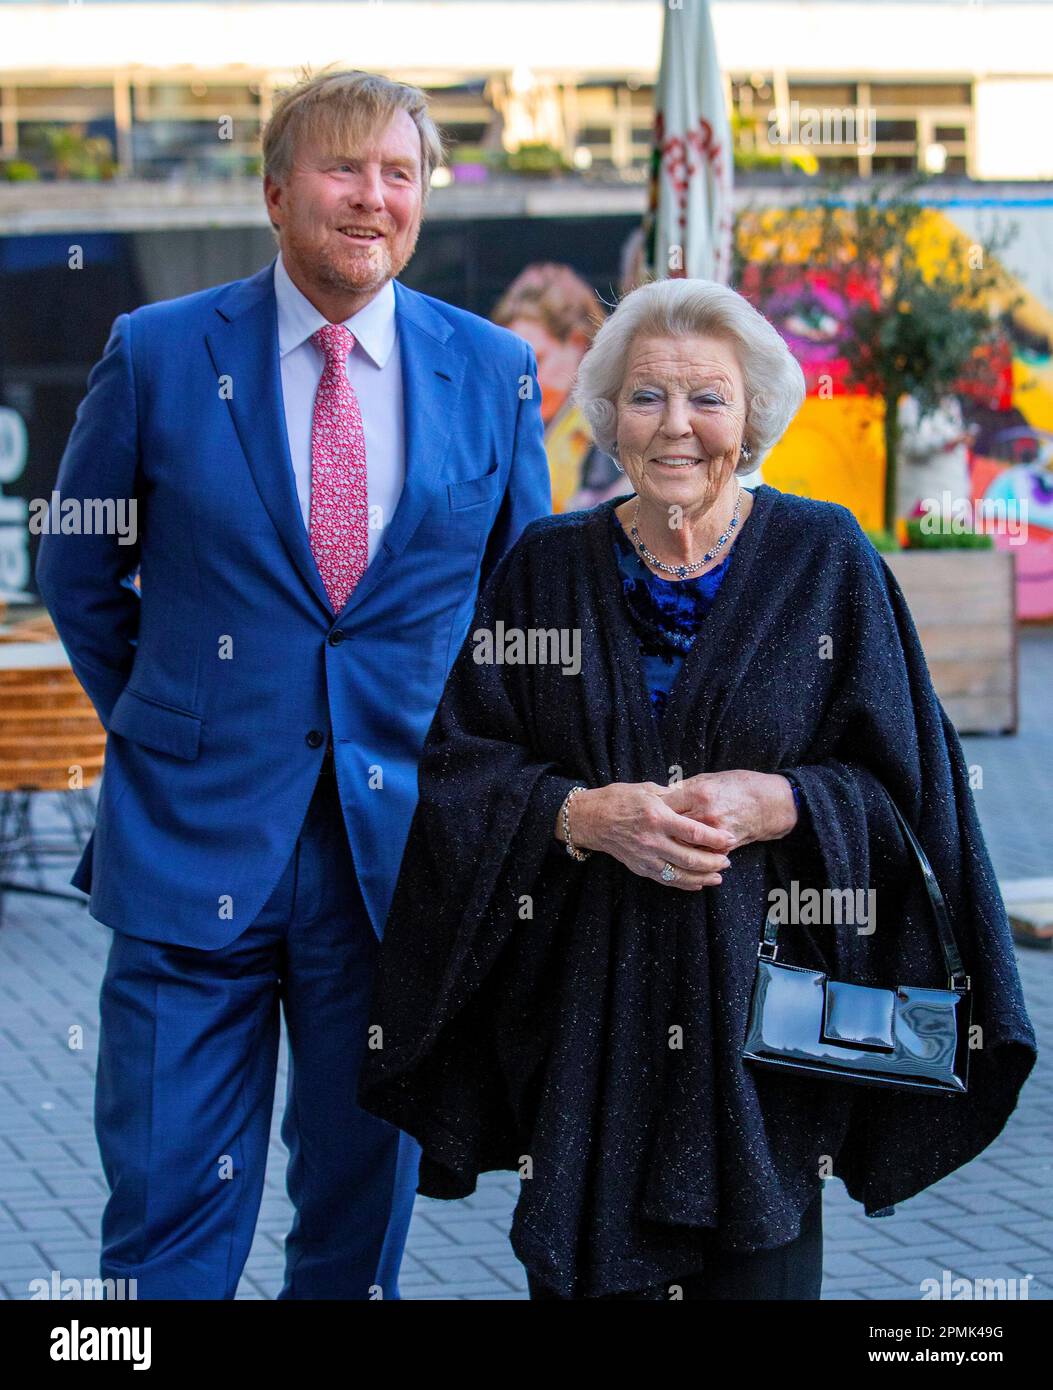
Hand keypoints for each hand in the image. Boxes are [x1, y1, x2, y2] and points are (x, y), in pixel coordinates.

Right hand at [559, 781, 733, 890]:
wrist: (591, 819)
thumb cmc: (619, 799)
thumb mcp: (647, 789)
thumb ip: (673, 797)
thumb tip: (694, 799)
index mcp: (657, 817)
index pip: (694, 832)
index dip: (715, 838)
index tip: (730, 839)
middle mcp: (652, 840)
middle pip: (691, 858)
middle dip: (713, 862)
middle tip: (727, 861)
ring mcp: (645, 857)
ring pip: (680, 874)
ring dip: (702, 878)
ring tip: (718, 877)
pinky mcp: (640, 867)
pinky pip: (666, 879)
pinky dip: (684, 884)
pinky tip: (697, 884)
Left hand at [652, 770, 796, 852]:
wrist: (770, 802)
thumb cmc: (739, 785)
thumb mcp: (710, 778)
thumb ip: (684, 787)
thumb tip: (662, 793)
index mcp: (698, 793)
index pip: (664, 804)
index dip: (650, 809)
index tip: (640, 812)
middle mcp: (705, 814)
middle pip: (669, 828)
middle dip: (656, 832)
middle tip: (643, 833)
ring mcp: (714, 833)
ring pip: (682, 845)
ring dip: (669, 847)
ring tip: (656, 846)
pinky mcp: (723, 848)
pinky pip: (699, 855)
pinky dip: (688, 856)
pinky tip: (677, 856)